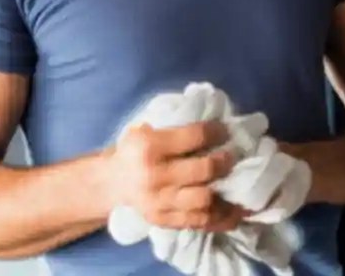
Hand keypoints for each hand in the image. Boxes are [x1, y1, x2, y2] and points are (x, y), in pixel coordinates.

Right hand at [107, 120, 245, 231]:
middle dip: (224, 161)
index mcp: (148, 145)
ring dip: (224, 190)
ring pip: (204, 199)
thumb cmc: (134, 150)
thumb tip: (215, 124)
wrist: (111, 182)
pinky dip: (219, 216)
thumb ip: (175, 128)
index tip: (225, 132)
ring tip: (233, 182)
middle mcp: (153, 175)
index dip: (216, 132)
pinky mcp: (162, 220)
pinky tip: (232, 209)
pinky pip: (198, 221)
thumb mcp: (146, 131)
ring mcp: (158, 201)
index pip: (194, 136)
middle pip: (203, 169)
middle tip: (231, 157)